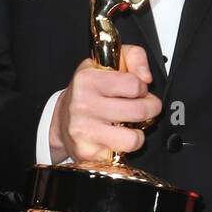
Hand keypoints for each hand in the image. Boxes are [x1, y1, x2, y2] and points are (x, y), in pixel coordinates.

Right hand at [49, 44, 160, 163]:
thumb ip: (134, 57)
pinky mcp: (87, 152)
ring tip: (129, 125)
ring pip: (133, 139)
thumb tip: (146, 77)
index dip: (142, 87)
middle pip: (139, 111)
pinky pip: (121, 154)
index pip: (134, 84)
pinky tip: (114, 137)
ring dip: (138, 133)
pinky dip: (122, 148)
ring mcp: (84, 130)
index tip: (137, 90)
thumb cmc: (88, 91)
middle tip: (143, 107)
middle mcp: (83, 105)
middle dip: (149, 109)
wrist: (62, 119)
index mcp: (88, 80)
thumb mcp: (107, 62)